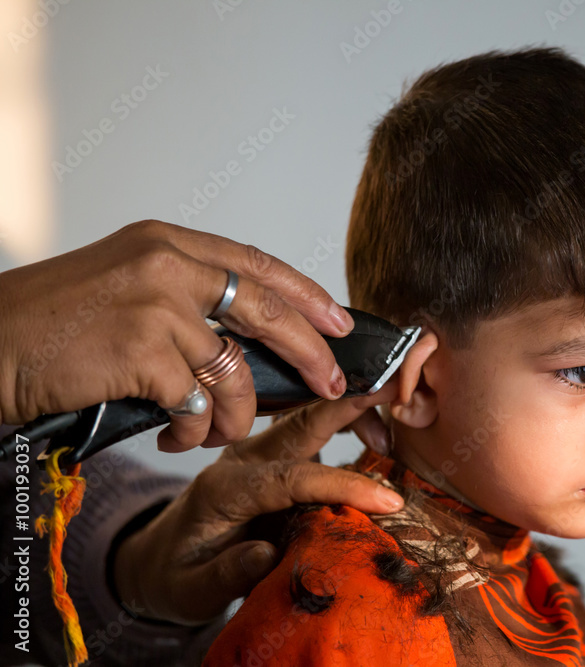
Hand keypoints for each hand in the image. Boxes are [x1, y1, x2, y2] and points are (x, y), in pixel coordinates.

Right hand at [0, 220, 354, 450]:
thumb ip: (185, 299)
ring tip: (220, 433)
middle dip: (309, 352)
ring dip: (237, 414)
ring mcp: (155, 305)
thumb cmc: (52, 325)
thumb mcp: (124, 286)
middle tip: (332, 383)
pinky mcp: (141, 351)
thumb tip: (251, 338)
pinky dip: (194, 430)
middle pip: (266, 309)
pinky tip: (175, 438)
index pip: (256, 263)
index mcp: (165, 242)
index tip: (339, 321)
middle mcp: (165, 264)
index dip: (306, 294)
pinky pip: (196, 403)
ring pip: (233, 370)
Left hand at [111, 377, 401, 624]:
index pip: (290, 480)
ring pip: (310, 419)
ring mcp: (259, 453)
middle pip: (301, 424)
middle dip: (348, 405)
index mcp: (226, 490)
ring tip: (396, 414)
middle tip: (393, 390)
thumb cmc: (179, 577)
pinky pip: (313, 430)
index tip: (387, 501)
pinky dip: (347, 422)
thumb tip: (266, 553)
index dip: (342, 487)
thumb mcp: (193, 591)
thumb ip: (227, 574)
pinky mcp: (274, 456)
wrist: (161, 560)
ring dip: (353, 411)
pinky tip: (378, 434)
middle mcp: (243, 460)